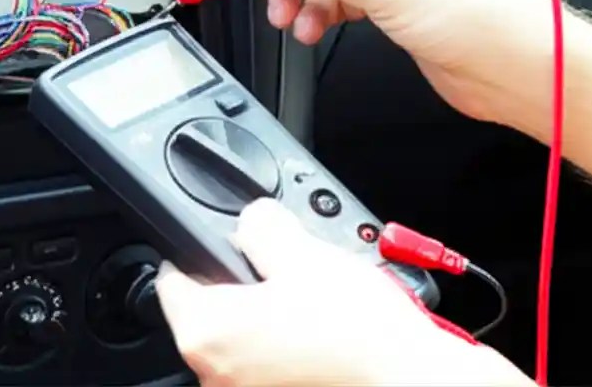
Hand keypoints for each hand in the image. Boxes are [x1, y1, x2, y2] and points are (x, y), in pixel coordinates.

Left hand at [154, 199, 532, 386]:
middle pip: (210, 310)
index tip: (220, 242)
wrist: (419, 384)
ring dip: (268, 317)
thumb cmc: (362, 333)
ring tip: (312, 301)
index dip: (200, 250)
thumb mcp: (304, 253)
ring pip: (244, 339)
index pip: (172, 279)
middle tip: (283, 268)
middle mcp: (215, 374)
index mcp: (206, 333)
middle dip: (242, 284)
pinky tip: (322, 332)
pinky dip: (287, 348)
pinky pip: (269, 366)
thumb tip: (252, 220)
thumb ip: (262, 226)